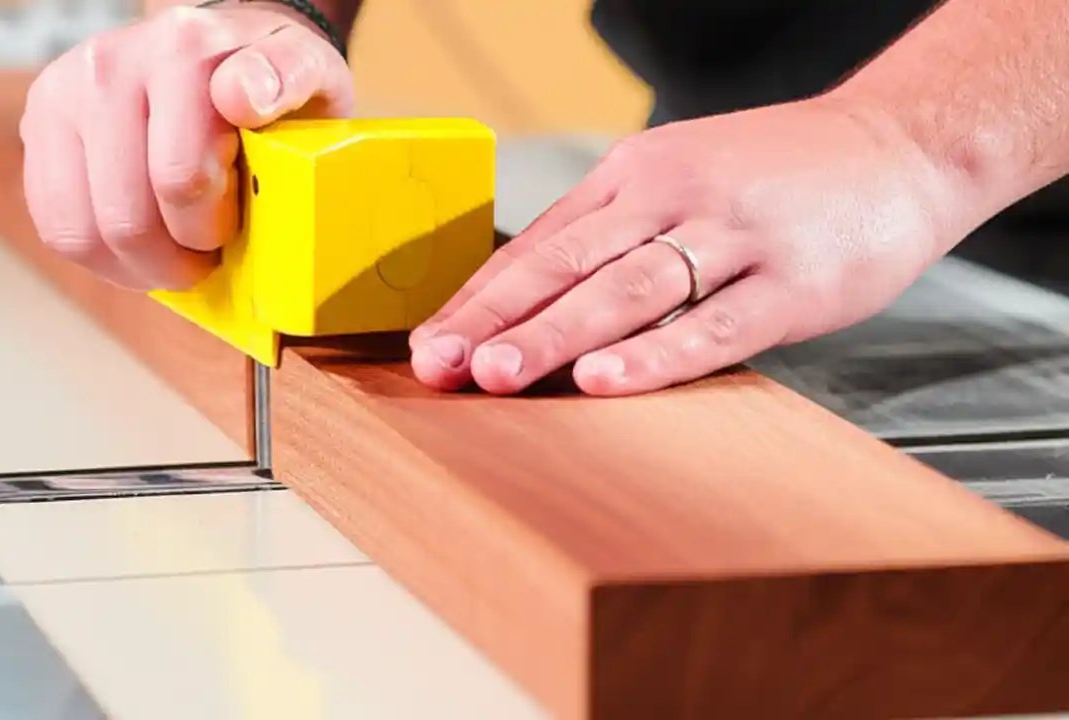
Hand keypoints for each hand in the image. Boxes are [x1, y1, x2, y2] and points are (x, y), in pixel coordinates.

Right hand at [20, 2, 352, 289]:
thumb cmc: (268, 81)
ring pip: (84, 232)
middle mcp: (111, 66)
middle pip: (127, 219)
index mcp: (181, 51)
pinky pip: (54, 224)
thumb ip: (291, 76)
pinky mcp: (38, 122)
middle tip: (206, 255)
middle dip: (176, 259)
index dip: (211, 229)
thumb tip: (242, 96)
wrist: (220, 47)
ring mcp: (64, 93)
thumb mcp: (307, 73)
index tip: (234, 225)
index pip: (180, 180)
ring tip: (173, 253)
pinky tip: (138, 244)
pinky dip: (100, 255)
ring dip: (137, 265)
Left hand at [409, 97, 967, 395]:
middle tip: (440, 364)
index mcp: (635, 175)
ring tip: (497, 375)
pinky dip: (655, 355)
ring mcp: (733, 237)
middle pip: (567, 264)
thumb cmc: (776, 174)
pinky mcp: (792, 282)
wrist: (900, 143)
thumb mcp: (680, 178)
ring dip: (554, 335)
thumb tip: (530, 298)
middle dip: (496, 318)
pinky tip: (606, 380)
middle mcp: (673, 197)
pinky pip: (713, 325)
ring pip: (626, 291)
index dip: (479, 297)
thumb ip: (613, 233)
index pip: (539, 243)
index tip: (430, 343)